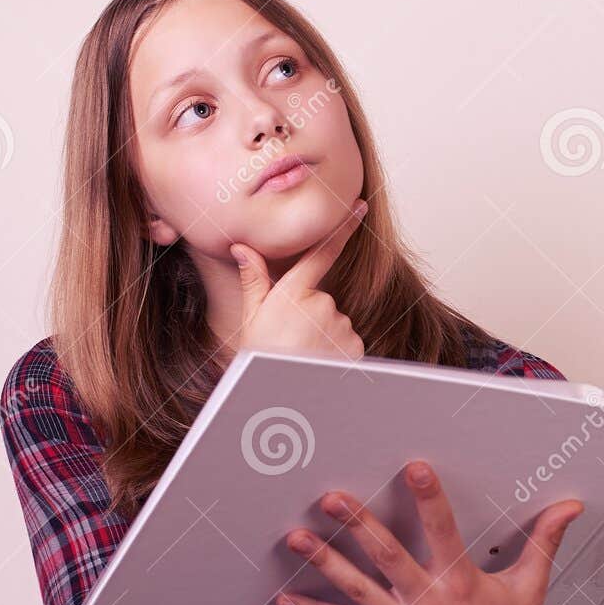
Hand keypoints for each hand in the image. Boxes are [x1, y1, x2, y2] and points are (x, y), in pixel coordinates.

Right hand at [230, 198, 366, 359]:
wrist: (279, 398)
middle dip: (309, 314)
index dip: (344, 227)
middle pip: (321, 299)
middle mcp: (321, 304)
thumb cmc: (261, 358)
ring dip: (321, 334)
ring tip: (302, 353)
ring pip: (334, 321)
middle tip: (289, 337)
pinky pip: (346, 339)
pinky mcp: (355, 345)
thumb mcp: (251, 319)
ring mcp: (340, 325)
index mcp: (292, 293)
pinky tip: (317, 361)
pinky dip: (335, 350)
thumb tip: (242, 247)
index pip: (322, 252)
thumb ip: (254, 280)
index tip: (361, 206)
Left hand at [273, 460, 586, 604]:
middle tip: (334, 498)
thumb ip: (545, 541)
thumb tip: (570, 506)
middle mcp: (429, 602)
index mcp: (462, 583)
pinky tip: (288, 600)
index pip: (445, 531)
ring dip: (325, 563)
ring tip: (297, 538)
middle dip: (359, 527)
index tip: (415, 469)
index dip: (430, 499)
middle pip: (388, 558)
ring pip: (358, 589)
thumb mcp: (531, 588)